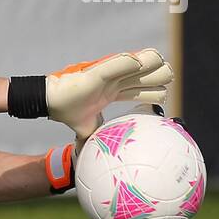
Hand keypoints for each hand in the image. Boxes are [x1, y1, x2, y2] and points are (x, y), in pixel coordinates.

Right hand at [46, 49, 172, 140]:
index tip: (163, 93)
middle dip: (156, 75)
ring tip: (161, 62)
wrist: (50, 103)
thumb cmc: (66, 110)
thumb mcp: (87, 128)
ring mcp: (105, 76)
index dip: (151, 90)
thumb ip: (93, 139)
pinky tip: (141, 60)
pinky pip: (114, 65)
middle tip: (168, 75)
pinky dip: (127, 62)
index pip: (137, 90)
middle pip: (141, 76)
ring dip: (149, 62)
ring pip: (133, 67)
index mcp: (111, 92)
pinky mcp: (95, 74)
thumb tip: (89, 157)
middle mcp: (111, 82)